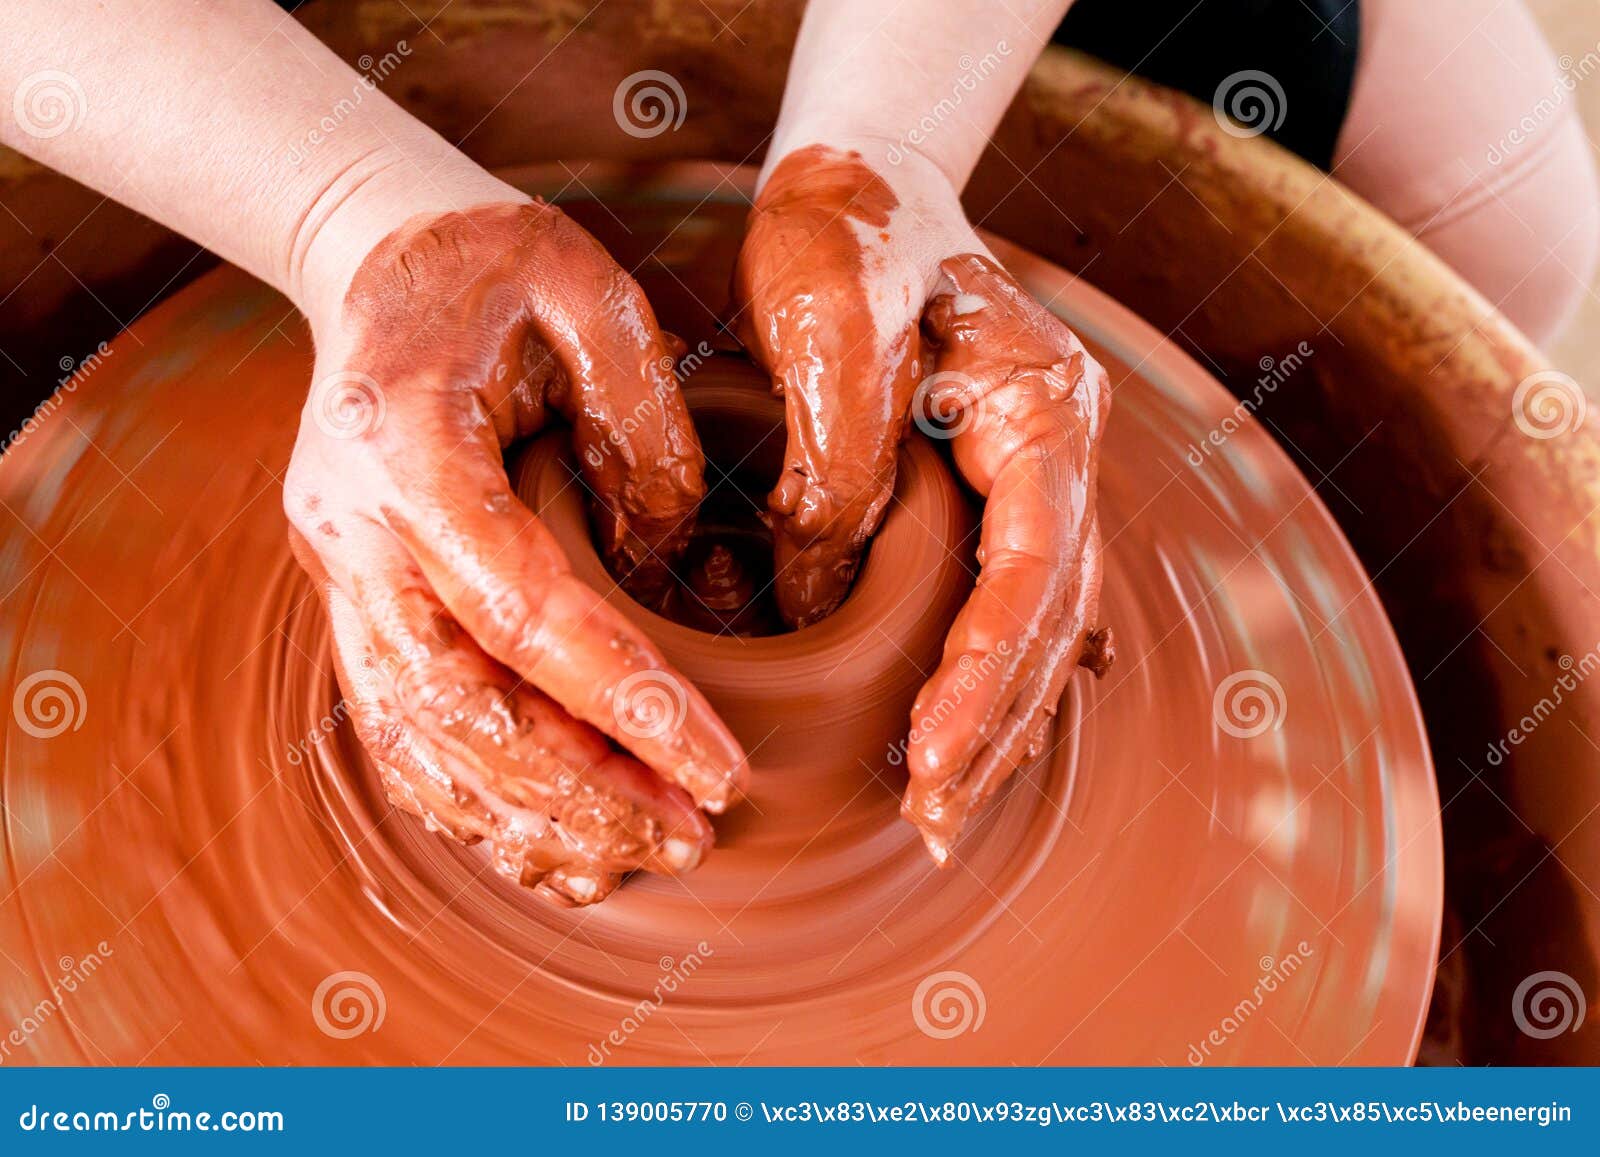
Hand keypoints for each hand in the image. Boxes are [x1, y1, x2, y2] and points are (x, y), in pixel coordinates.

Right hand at [285, 195, 749, 905]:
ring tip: (642, 851)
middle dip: (579, 790)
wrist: (381, 264)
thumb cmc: (492, 268)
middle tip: (689, 835)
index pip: (518, 611)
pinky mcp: (354, 605)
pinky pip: (402, 732)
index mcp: (401, 451)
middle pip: (456, 708)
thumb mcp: (586, 290)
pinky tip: (556, 838)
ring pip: (418, 742)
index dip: (620, 702)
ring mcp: (337, 578)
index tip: (715, 770)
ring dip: (529, 816)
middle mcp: (347, 533)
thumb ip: (642, 418)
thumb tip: (672, 557)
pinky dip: (475, 801)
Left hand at [732, 142, 1111, 862]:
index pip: (1029, 571)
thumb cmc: (842, 236)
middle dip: (996, 726)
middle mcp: (1062, 450)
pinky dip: (991, 679)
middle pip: (1051, 618)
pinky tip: (964, 741)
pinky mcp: (998, 492)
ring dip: (999, 722)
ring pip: (1041, 625)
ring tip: (944, 808)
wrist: (862, 181)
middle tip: (934, 820)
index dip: (985, 676)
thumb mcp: (829, 329)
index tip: (927, 759)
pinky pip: (1012, 604)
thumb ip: (836, 465)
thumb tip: (815, 598)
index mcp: (1042, 407)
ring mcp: (1040, 474)